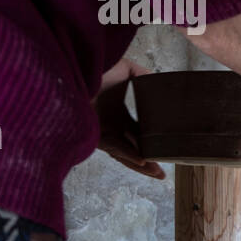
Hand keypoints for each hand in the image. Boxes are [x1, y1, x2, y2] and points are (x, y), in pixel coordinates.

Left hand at [96, 57, 165, 179]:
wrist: (75, 67)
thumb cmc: (95, 66)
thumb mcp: (125, 69)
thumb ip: (142, 75)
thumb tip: (157, 81)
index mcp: (115, 113)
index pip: (136, 133)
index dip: (151, 142)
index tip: (166, 149)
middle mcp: (108, 125)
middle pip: (131, 148)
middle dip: (148, 162)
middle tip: (163, 174)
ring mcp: (100, 131)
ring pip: (123, 153)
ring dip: (141, 165)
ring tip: (158, 174)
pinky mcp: (91, 135)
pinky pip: (113, 148)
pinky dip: (128, 155)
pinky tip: (143, 160)